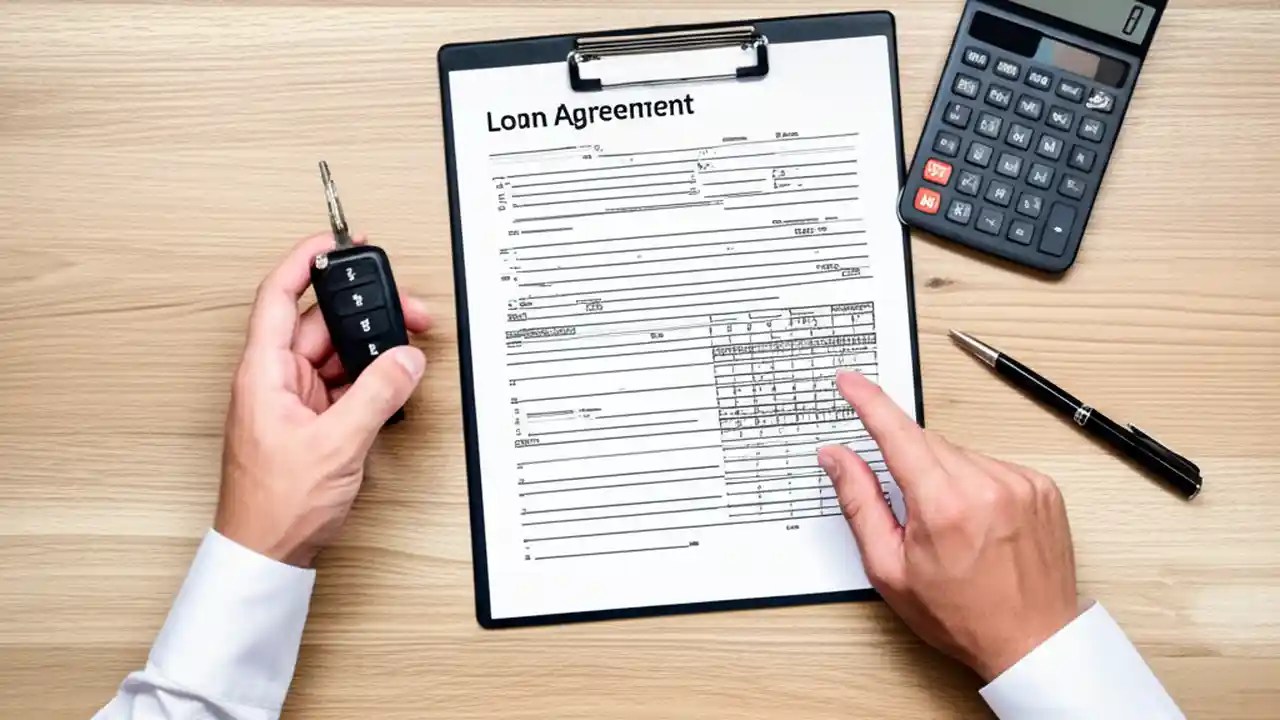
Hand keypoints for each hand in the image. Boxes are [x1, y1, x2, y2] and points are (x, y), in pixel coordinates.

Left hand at [215, 233, 430, 567]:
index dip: (306, 260)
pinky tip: (392, 383)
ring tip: (409, 348)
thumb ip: (378, 394)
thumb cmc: (276, 505)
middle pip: (321, 324)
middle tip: (406, 307)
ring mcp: (293, 401)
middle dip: (363, 311)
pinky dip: (370, 381)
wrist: (267, 553)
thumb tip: (405, 358)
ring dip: (371, 350)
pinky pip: (343, 385)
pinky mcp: (310, 422)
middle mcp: (275, 379)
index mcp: (263, 372)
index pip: (281, 295)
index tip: (338, 241)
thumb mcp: (337, 443)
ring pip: (337, 355)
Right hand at [818, 371, 1079, 681]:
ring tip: (954, 529)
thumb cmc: (961, 616)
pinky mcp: (1042, 487)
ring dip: (944, 476)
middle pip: (927, 443)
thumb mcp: (889, 568)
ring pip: (960, 454)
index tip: (850, 381)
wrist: (1033, 642)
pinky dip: (977, 484)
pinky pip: (992, 466)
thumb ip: (859, 502)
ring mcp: (1021, 483)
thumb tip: (836, 456)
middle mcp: (986, 485)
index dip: (868, 402)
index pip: (896, 433)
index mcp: (943, 505)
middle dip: (909, 465)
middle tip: (912, 515)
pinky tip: (980, 524)